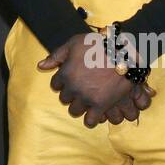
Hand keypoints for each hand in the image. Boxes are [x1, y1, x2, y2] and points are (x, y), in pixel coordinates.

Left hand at [37, 33, 155, 127]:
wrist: (123, 52)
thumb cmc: (99, 44)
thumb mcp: (75, 43)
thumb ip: (57, 55)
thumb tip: (41, 66)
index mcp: (65, 74)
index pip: (55, 85)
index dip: (62, 82)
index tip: (70, 79)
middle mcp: (73, 88)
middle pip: (64, 99)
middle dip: (71, 94)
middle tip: (80, 89)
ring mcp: (86, 98)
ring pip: (75, 111)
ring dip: (80, 106)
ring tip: (87, 100)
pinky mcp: (100, 106)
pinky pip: (90, 121)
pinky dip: (91, 119)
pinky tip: (94, 114)